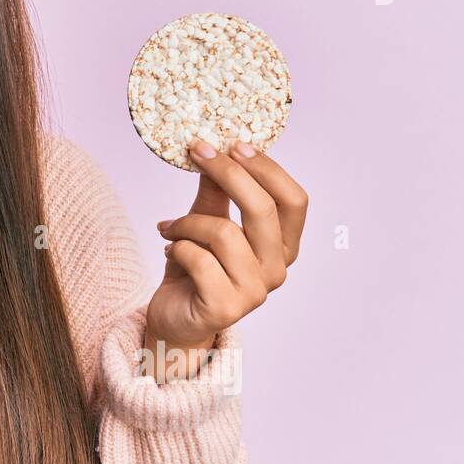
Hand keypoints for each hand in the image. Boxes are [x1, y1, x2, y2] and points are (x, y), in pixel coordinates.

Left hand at [147, 137, 308, 358]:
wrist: (173, 318)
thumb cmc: (194, 269)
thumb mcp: (205, 222)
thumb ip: (215, 192)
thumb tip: (215, 149)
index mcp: (282, 246)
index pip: (293, 200)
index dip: (268, 169)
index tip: (234, 144)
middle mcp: (277, 270)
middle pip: (263, 209)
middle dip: (228, 174)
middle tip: (197, 152)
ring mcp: (255, 292)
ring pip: (224, 233)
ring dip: (188, 222)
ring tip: (169, 226)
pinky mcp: (226, 309)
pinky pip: (199, 260)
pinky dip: (178, 247)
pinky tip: (170, 250)